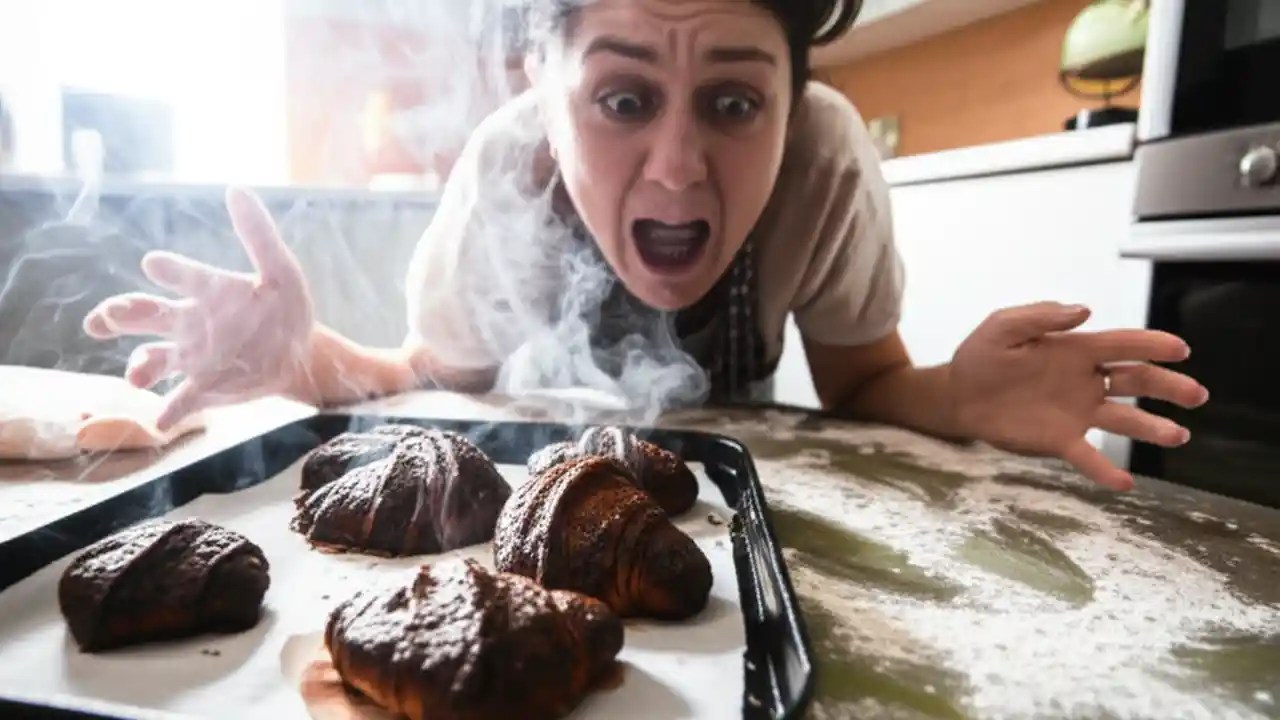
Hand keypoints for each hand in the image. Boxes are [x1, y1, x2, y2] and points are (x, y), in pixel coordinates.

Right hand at [83, 187, 315, 430]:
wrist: (298, 353)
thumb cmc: (284, 308)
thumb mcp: (280, 271)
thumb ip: (259, 235)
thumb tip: (236, 189)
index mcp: (208, 290)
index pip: (186, 277)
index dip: (171, 270)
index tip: (154, 264)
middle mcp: (190, 322)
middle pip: (146, 315)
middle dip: (122, 315)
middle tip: (107, 317)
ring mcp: (193, 356)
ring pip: (153, 359)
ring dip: (140, 365)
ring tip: (137, 375)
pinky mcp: (205, 387)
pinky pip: (181, 400)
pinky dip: (169, 410)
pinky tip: (160, 418)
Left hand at [949, 302, 1208, 489]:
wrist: (957, 395)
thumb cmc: (981, 356)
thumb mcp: (1004, 326)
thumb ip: (1041, 316)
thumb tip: (1084, 310)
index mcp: (1075, 350)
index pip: (1122, 345)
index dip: (1153, 345)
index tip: (1181, 349)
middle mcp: (1084, 381)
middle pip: (1136, 382)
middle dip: (1168, 386)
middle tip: (1197, 395)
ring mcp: (1076, 412)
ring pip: (1124, 420)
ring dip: (1152, 428)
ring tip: (1178, 435)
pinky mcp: (1059, 439)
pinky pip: (1089, 456)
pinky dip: (1107, 470)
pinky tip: (1125, 483)